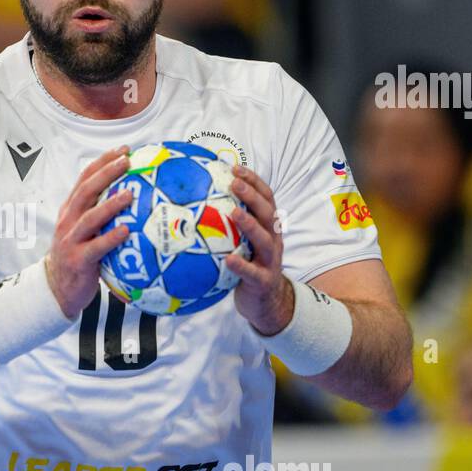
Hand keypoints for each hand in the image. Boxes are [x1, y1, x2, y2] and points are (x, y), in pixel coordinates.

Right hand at [45, 145, 134, 317]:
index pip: (85, 179)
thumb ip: (101, 215)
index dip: (103, 162)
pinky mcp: (78, 260)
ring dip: (110, 204)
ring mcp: (71, 240)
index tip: (124, 150)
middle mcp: (68, 221)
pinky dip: (111, 237)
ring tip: (129, 193)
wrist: (56, 288)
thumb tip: (134, 198)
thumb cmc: (79, 256)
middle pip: (86, 191)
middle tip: (127, 161)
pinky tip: (127, 230)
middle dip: (106, 173)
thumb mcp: (84, 231)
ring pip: (89, 217)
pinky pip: (96, 247)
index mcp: (70, 210)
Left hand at [225, 164, 294, 334]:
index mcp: (268, 228)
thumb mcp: (242, 242)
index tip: (234, 168)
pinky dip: (241, 265)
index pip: (266, 198)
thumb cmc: (248, 266)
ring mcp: (270, 260)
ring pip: (264, 239)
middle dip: (252, 195)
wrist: (266, 302)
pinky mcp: (263, 281)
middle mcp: (273, 240)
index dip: (254, 181)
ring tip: (233, 213)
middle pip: (267, 213)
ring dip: (249, 224)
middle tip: (234, 183)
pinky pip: (252, 272)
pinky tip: (227, 259)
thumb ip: (229, 224)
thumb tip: (198, 202)